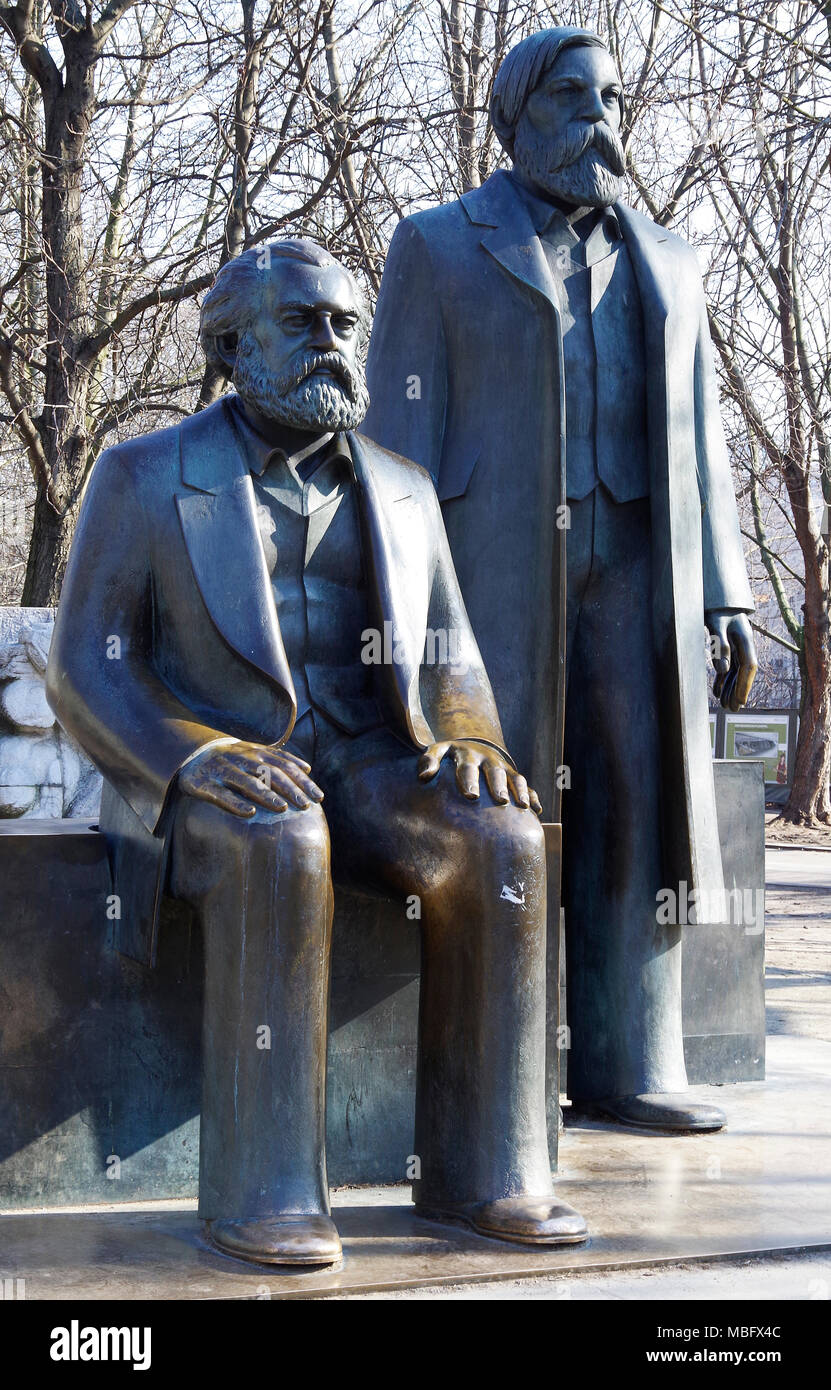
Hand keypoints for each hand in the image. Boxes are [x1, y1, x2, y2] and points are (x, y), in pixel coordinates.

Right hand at [178, 741, 323, 817]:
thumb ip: (277, 760)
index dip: (302, 781)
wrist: (190, 755)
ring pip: (247, 782)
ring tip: (282, 808)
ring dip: (266, 795)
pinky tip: (249, 812)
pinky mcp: (203, 784)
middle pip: (270, 774)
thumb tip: (306, 769)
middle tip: (306, 805)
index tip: (319, 797)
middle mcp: (241, 759)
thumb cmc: (230, 759)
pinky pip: (221, 794)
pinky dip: (235, 803)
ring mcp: (222, 770)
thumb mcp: (253, 753)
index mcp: (255, 753)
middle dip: (290, 789)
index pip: (285, 765)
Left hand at [417, 740, 541, 812]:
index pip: (468, 767)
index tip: (471, 795)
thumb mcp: (437, 751)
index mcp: (467, 754)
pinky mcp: (513, 775)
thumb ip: (428, 761)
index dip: (469, 780)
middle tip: (500, 800)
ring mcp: (503, 767)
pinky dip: (533, 796)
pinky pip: (525, 785)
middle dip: (498, 785)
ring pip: (514, 777)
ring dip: (520, 790)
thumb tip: (424, 777)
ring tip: (523, 806)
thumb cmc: (449, 756)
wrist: (472, 745)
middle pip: (495, 772)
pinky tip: (536, 810)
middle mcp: (488, 759)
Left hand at [706, 610, 757, 710]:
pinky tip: (717, 693)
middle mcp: (744, 645)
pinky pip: (727, 668)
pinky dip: (722, 680)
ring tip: (725, 705)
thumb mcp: (716, 624)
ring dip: (731, 689)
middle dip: (739, 691)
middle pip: (744, 673)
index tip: (741, 700)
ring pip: (736, 672)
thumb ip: (720, 646)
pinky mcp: (728, 648)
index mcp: (746, 639)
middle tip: (734, 709)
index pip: (749, 667)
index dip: (745, 685)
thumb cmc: (717, 609)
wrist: (717, 599)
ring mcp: (737, 647)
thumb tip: (723, 671)